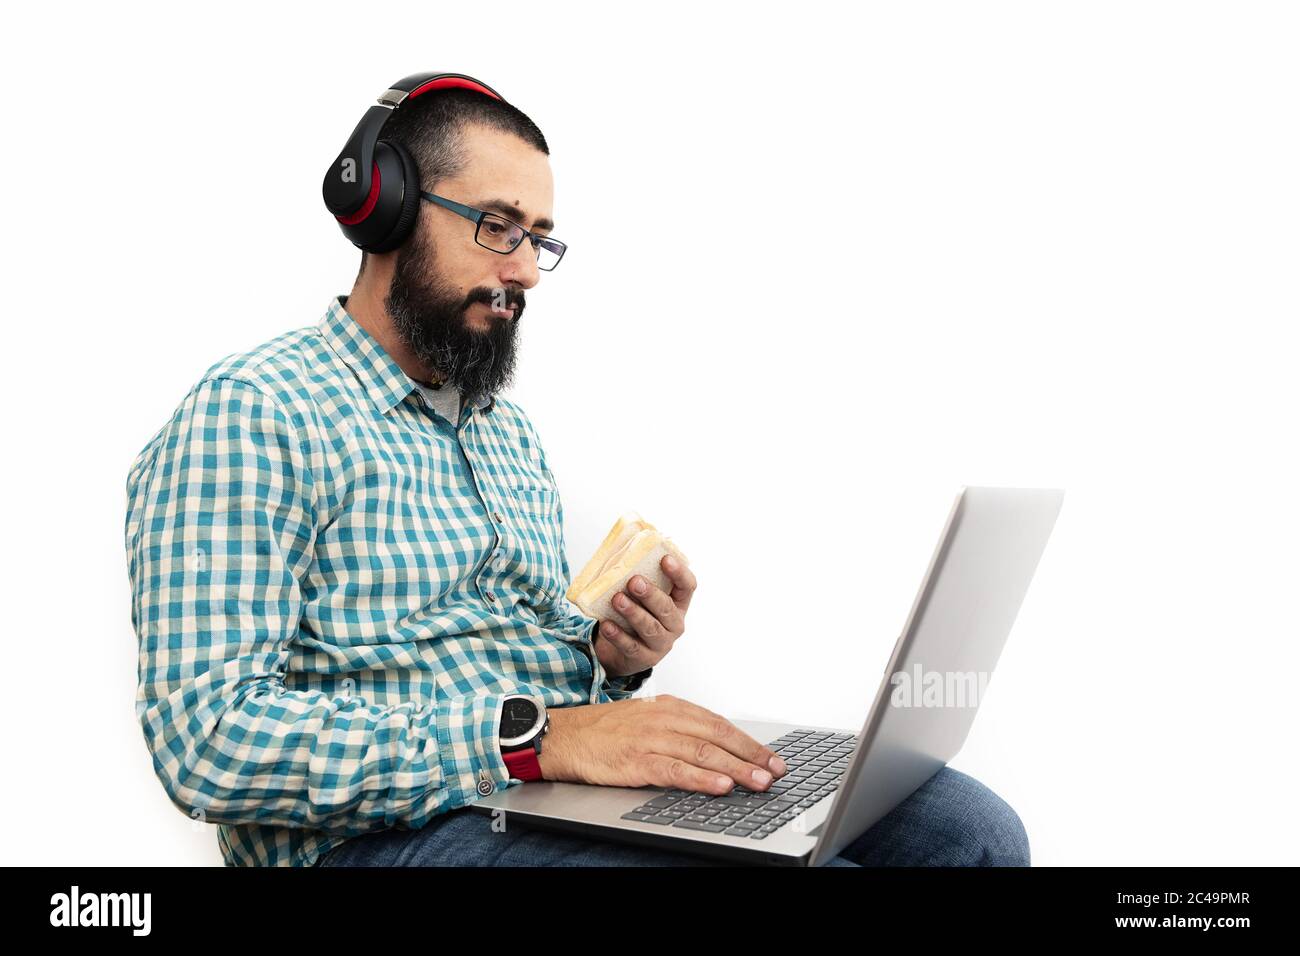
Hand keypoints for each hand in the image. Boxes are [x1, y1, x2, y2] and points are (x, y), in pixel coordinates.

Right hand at [536, 695, 787, 793]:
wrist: (565, 735)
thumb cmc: (605, 731)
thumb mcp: (646, 719)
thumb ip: (678, 730)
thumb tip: (715, 749)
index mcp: (670, 708)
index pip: (719, 724)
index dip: (749, 742)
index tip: (772, 758)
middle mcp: (665, 719)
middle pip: (718, 737)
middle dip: (752, 755)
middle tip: (777, 771)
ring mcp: (651, 739)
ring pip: (703, 753)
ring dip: (736, 769)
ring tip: (759, 781)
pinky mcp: (637, 760)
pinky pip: (675, 770)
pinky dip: (701, 779)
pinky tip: (720, 786)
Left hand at [593, 553, 695, 677]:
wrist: (620, 652)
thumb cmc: (633, 615)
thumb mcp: (640, 598)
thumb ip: (638, 579)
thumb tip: (622, 553)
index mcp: (678, 604)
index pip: (688, 586)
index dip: (679, 572)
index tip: (665, 559)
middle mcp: (674, 624)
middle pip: (667, 608)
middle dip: (651, 594)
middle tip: (634, 581)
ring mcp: (661, 644)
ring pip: (650, 628)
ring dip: (634, 612)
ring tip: (617, 599)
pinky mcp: (644, 658)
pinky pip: (631, 646)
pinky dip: (618, 635)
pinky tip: (607, 624)